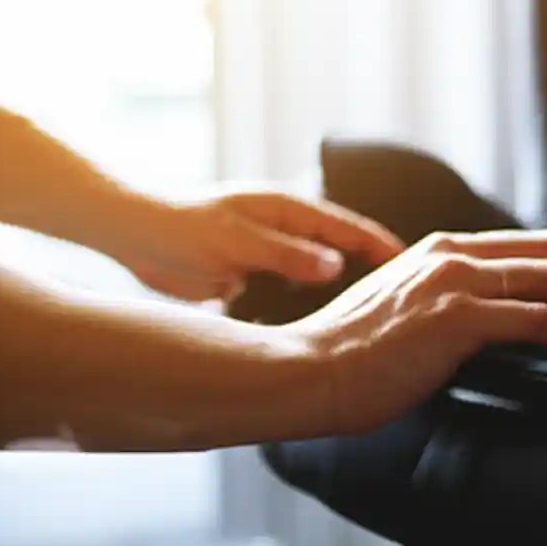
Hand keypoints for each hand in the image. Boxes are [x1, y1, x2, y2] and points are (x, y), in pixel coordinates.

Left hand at [115, 191, 404, 301]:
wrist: (132, 237)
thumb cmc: (179, 228)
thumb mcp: (237, 242)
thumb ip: (287, 255)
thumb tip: (337, 267)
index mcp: (286, 210)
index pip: (348, 228)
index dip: (381, 247)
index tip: (413, 266)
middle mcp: (283, 231)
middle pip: (340, 253)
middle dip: (371, 273)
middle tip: (406, 301)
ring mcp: (269, 254)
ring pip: (316, 278)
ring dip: (339, 297)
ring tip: (372, 324)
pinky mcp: (251, 278)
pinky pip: (289, 297)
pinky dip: (305, 311)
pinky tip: (319, 335)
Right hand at [285, 229, 546, 434]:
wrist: (307, 372)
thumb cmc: (343, 357)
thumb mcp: (393, 312)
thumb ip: (434, 306)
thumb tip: (473, 331)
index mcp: (435, 251)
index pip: (519, 244)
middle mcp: (449, 255)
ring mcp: (455, 282)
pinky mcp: (460, 318)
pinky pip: (540, 319)